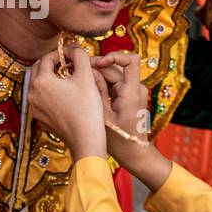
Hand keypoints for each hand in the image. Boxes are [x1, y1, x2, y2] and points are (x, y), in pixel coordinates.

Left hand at [27, 44, 107, 159]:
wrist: (86, 139)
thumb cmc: (87, 107)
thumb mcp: (86, 76)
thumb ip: (79, 55)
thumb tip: (74, 47)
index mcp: (41, 81)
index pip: (48, 58)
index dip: (61, 53)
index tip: (74, 54)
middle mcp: (32, 93)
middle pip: (39, 70)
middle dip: (53, 64)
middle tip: (69, 64)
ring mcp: (34, 108)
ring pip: (39, 85)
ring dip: (51, 78)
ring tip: (68, 79)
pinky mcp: (40, 119)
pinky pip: (42, 99)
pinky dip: (50, 93)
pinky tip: (66, 95)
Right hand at [92, 51, 172, 192]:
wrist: (135, 154)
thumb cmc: (120, 140)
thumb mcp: (103, 115)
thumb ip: (97, 89)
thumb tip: (89, 69)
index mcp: (131, 91)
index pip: (131, 59)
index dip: (114, 56)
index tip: (97, 64)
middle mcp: (135, 88)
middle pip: (116, 68)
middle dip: (96, 67)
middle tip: (75, 71)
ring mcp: (133, 92)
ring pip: (113, 75)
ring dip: (97, 76)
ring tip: (78, 82)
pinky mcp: (129, 97)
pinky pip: (114, 84)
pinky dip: (101, 85)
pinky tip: (87, 92)